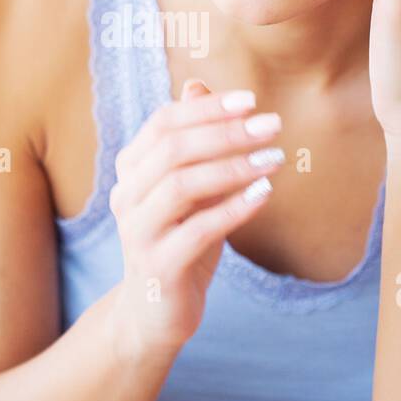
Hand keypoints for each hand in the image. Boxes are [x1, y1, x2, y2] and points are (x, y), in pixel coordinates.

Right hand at [108, 78, 282, 359]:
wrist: (154, 314)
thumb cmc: (178, 242)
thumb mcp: (190, 189)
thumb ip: (193, 142)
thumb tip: (198, 86)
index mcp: (131, 171)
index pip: (163, 124)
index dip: (207, 109)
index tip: (251, 100)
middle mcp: (126, 196)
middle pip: (173, 149)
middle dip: (226, 132)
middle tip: (272, 125)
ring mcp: (138, 232)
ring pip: (181, 185)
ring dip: (233, 167)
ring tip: (275, 159)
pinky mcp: (158, 267)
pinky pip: (197, 230)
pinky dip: (234, 208)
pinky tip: (265, 193)